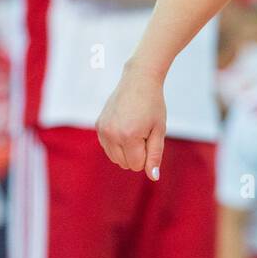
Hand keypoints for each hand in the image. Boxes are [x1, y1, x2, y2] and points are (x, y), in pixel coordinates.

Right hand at [97, 62, 166, 179]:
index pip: (136, 165)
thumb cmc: (153, 105)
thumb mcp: (158, 130)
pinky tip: (125, 126)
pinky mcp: (98, 125)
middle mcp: (111, 134)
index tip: (151, 137)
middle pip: (124, 164)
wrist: (138, 80)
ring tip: (134, 129)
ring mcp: (102, 130)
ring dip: (126, 150)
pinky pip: (108, 147)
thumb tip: (153, 177)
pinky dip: (117, 143)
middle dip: (137, 154)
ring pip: (115, 158)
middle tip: (143, 131)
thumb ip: (155, 155)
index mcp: (128, 136)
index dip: (147, 155)